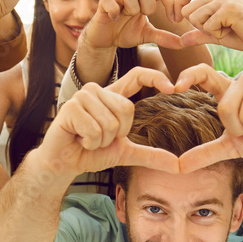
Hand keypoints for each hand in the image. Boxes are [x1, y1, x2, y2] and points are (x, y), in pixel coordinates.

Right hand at [37, 67, 179, 175]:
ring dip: (100, 141)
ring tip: (86, 139)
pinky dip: (89, 142)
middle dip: (115, 135)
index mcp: (112, 96)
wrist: (64, 163)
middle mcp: (97, 91)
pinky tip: (78, 139)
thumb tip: (178, 165)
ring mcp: (82, 97)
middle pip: (126, 110)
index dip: (155, 77)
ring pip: (110, 123)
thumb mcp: (125, 153)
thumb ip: (150, 154)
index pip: (137, 76)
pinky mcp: (70, 107)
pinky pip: (94, 129)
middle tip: (98, 138)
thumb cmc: (90, 153)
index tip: (172, 87)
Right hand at [80, 0, 183, 51]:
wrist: (104, 40)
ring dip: (132, 7)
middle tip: (145, 17)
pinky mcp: (102, 5)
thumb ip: (163, 37)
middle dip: (148, 5)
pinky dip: (113, 10)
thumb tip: (184, 44)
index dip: (171, 2)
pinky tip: (115, 19)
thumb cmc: (125, 32)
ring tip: (128, 17)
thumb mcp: (146, 35)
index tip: (175, 20)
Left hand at [175, 0, 242, 51]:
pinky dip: (217, 34)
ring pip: (195, 18)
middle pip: (187, 9)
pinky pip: (208, 26)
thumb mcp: (218, 35)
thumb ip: (200, 35)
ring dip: (208, 30)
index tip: (177, 20)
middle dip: (197, 25)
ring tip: (227, 28)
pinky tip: (233, 30)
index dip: (178, 5)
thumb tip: (180, 40)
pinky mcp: (229, 8)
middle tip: (217, 29)